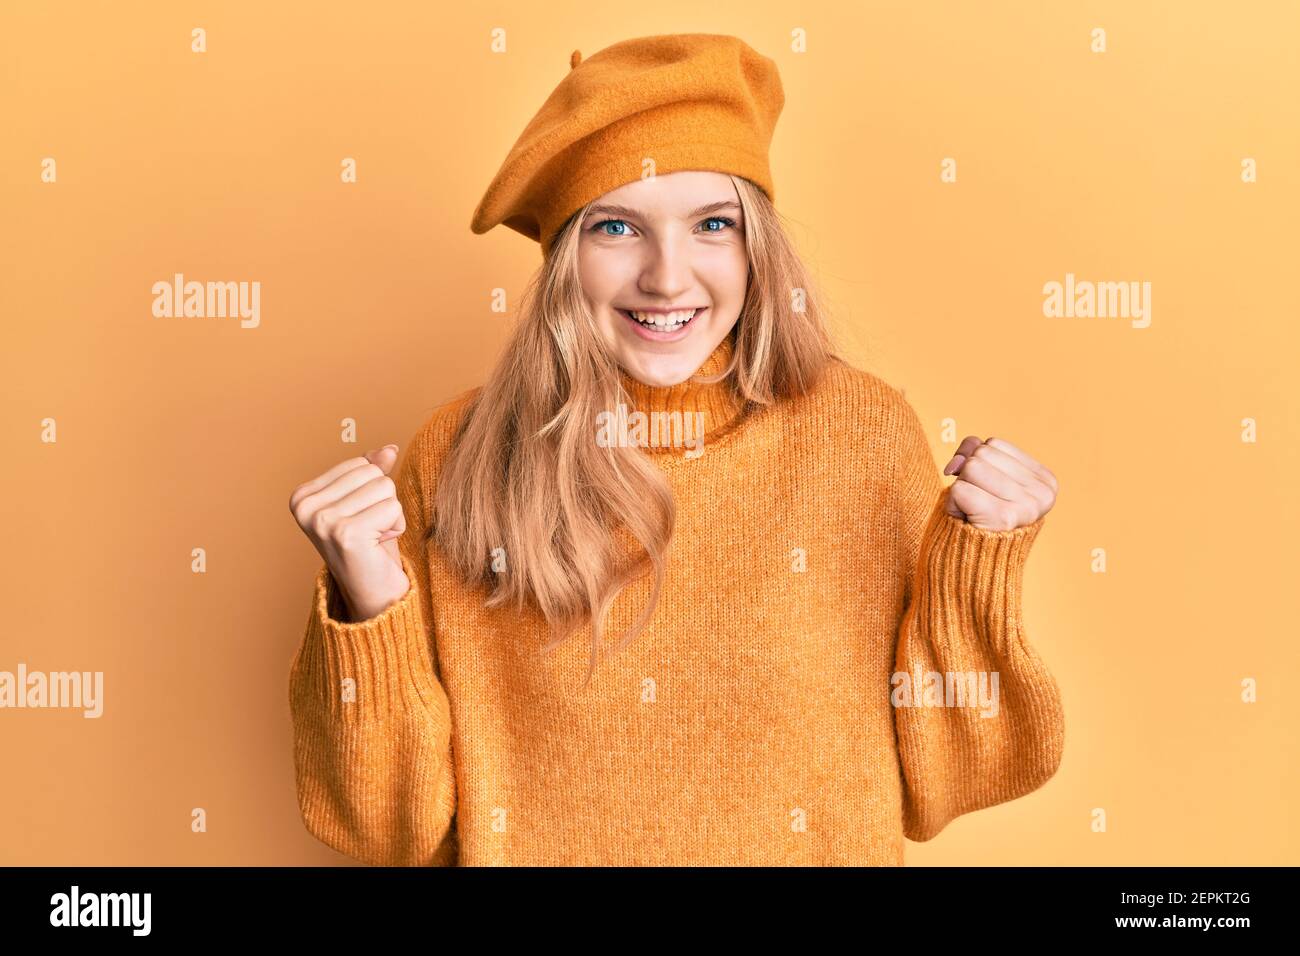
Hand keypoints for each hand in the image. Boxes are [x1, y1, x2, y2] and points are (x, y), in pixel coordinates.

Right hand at [289, 443, 410, 621]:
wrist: (375, 594)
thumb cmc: (371, 546)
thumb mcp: (368, 501)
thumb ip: (373, 471)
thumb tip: (389, 448)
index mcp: (302, 496)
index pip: (360, 464)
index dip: (371, 491)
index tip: (359, 519)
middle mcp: (304, 507)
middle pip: (373, 474)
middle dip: (383, 502)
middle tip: (369, 531)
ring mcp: (322, 520)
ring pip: (385, 488)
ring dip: (390, 516)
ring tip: (373, 539)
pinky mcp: (345, 533)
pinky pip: (392, 507)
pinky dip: (396, 527)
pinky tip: (378, 546)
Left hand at [942, 436, 1057, 530]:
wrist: (974, 567)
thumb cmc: (979, 517)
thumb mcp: (986, 477)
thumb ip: (973, 453)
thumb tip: (954, 465)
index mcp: (1046, 481)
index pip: (993, 444)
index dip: (976, 463)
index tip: (987, 491)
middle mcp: (1042, 494)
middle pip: (982, 453)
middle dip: (968, 476)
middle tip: (977, 504)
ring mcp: (1025, 507)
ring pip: (970, 467)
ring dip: (959, 489)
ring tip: (973, 512)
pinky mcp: (1003, 519)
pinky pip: (960, 490)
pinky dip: (952, 504)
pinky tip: (967, 521)